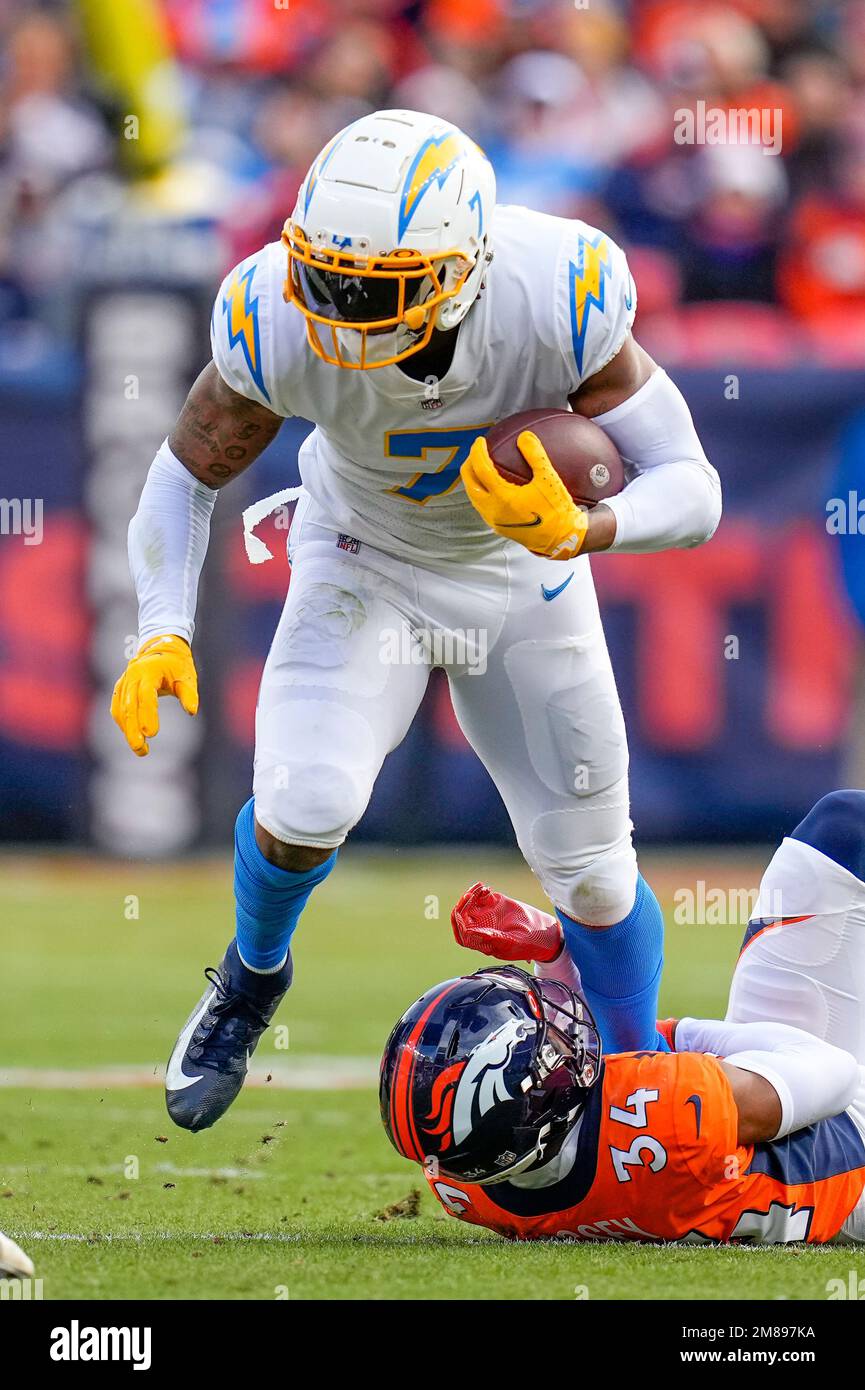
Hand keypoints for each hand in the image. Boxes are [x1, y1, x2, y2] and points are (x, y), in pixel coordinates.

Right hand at [110, 634, 198, 756]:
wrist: (161, 646)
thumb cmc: (178, 664)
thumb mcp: (187, 676)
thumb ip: (189, 694)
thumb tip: (192, 711)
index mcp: (149, 670)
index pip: (146, 695)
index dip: (148, 715)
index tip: (152, 734)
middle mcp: (132, 676)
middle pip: (129, 706)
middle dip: (133, 729)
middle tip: (141, 750)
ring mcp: (124, 682)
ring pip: (121, 709)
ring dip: (127, 730)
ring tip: (140, 750)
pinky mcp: (120, 688)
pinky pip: (117, 708)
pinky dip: (123, 723)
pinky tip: (131, 736)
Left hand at [451, 882, 562, 962]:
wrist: (541, 931)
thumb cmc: (527, 943)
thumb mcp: (512, 942)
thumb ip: (494, 938)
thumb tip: (472, 933)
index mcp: (482, 942)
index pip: (463, 934)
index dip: (460, 924)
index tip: (463, 913)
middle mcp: (481, 928)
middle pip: (461, 918)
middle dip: (462, 906)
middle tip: (469, 896)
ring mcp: (486, 916)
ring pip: (468, 905)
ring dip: (470, 895)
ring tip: (480, 887)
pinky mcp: (493, 904)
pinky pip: (479, 896)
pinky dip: (479, 891)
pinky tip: (487, 888)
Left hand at [460, 431, 588, 559]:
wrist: (561, 539)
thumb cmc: (557, 509)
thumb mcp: (549, 479)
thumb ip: (536, 455)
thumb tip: (525, 436)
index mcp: (503, 497)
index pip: (481, 469)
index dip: (477, 452)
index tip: (480, 441)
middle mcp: (493, 511)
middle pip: (470, 484)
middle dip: (468, 466)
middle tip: (475, 453)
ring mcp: (494, 521)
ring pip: (474, 497)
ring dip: (473, 481)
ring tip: (479, 467)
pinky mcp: (498, 528)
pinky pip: (482, 507)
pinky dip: (481, 492)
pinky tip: (492, 486)